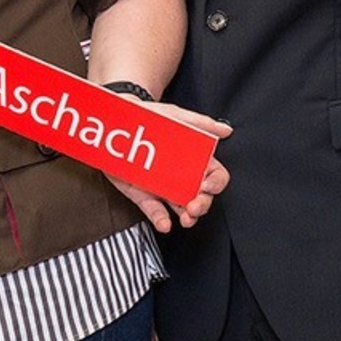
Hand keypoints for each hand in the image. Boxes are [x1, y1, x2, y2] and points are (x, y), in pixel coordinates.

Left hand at [103, 98, 231, 230]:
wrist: (115, 123)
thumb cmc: (149, 118)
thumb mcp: (176, 117)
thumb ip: (201, 124)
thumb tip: (226, 130)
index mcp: (195, 160)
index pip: (215, 176)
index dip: (215, 184)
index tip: (207, 186)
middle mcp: (182, 176)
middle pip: (201, 197)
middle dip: (202, 205)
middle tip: (195, 206)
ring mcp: (164, 188)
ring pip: (182, 208)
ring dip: (187, 217)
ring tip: (186, 218)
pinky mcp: (144, 195)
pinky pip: (155, 211)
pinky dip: (160, 219)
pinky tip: (165, 223)